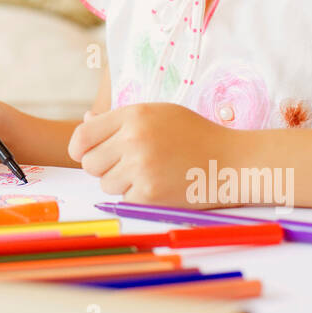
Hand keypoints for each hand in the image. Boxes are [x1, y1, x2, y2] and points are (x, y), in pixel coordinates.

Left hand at [69, 101, 227, 205]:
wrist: (231, 161)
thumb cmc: (195, 135)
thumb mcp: (158, 113)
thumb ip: (120, 119)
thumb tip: (86, 122)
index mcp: (133, 115)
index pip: (83, 136)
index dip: (80, 149)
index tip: (86, 154)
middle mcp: (133, 139)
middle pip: (89, 164)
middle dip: (103, 167)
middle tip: (126, 165)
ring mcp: (141, 167)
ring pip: (105, 184)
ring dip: (121, 183)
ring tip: (148, 172)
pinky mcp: (149, 194)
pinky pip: (125, 198)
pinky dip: (137, 196)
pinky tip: (159, 184)